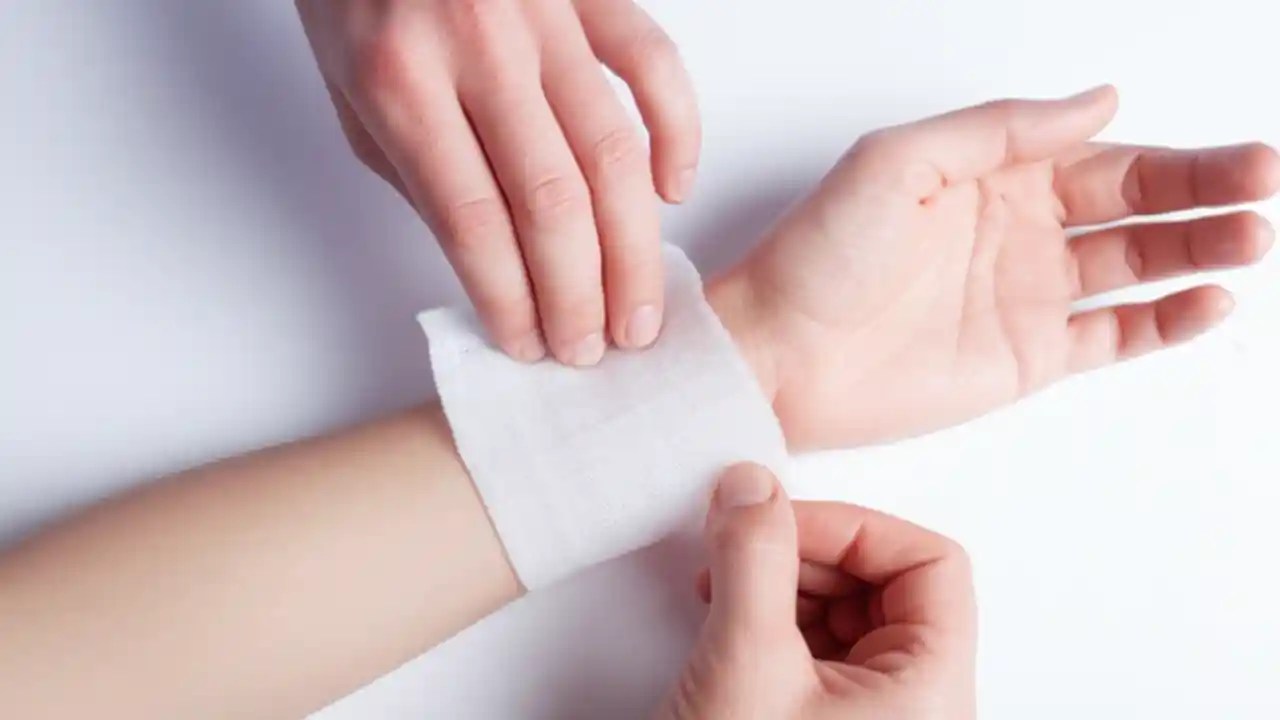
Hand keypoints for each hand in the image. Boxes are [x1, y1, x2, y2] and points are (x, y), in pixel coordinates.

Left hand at [297, 0, 699, 364]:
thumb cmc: (355, 1)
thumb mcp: (351, 100)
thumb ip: (420, 179)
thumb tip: (495, 264)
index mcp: (401, 82)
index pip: (473, 223)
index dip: (511, 299)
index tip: (530, 344)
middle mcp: (479, 49)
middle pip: (552, 203)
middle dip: (579, 295)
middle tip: (593, 348)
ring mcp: (545, 17)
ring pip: (612, 153)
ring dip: (632, 248)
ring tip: (638, 312)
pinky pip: (653, 63)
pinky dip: (676, 131)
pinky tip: (671, 191)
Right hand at [659, 464, 975, 719]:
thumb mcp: (746, 662)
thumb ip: (754, 560)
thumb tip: (750, 486)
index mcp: (931, 689)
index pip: (932, 563)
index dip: (855, 528)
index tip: (782, 522)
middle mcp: (913, 703)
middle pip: (886, 581)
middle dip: (806, 552)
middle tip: (742, 545)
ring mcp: (868, 716)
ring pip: (845, 611)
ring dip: (779, 582)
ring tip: (722, 584)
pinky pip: (813, 647)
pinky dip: (768, 619)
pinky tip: (722, 619)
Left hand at [708, 86, 1279, 448]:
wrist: (779, 355)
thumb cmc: (819, 253)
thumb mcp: (901, 161)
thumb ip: (1002, 131)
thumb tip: (1100, 102)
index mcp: (991, 177)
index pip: (1099, 158)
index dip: (1171, 155)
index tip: (1236, 154)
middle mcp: (1017, 232)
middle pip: (1132, 206)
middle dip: (1202, 193)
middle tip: (1262, 185)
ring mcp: (1025, 296)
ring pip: (1133, 266)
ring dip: (1197, 250)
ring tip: (1252, 236)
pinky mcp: (1025, 357)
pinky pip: (1111, 336)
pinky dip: (1163, 322)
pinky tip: (1208, 300)